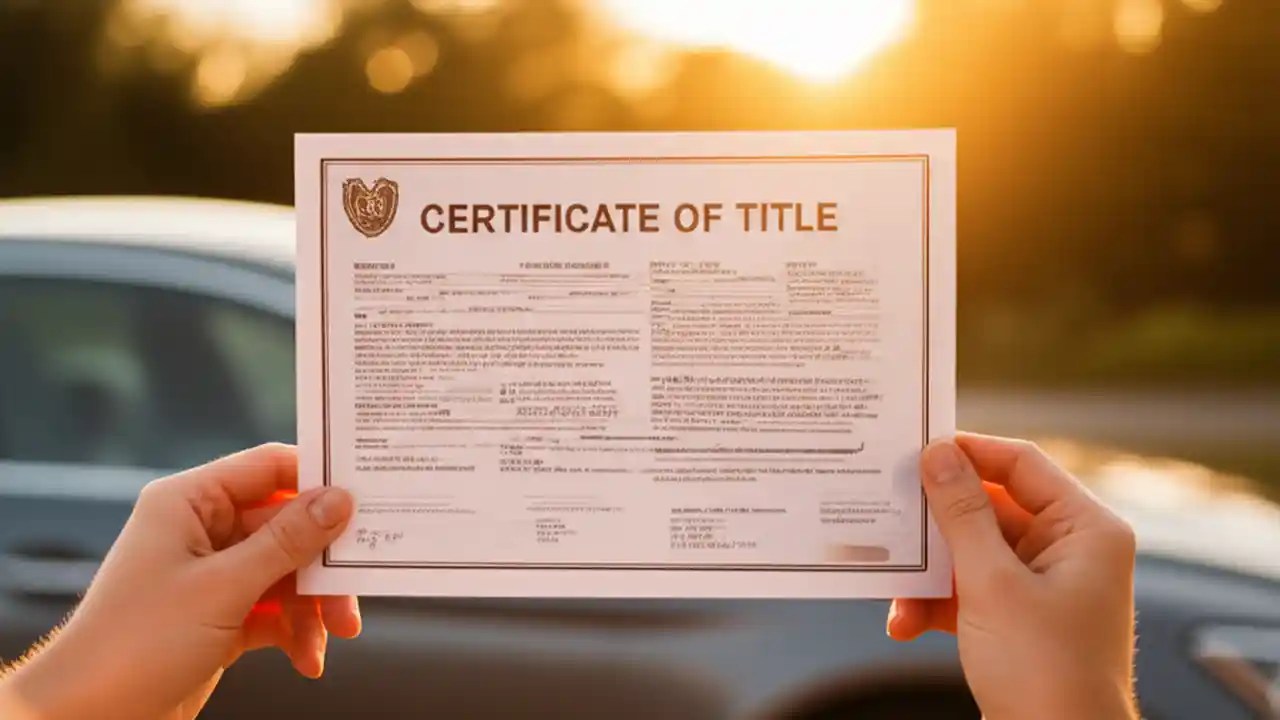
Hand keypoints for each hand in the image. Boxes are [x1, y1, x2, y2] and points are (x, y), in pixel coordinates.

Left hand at [0, 444, 358, 719]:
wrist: (89, 718)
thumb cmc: (135, 643)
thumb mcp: (224, 588)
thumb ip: (287, 541)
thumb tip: (338, 500)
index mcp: (189, 502)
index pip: (268, 468)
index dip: (317, 480)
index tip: (364, 500)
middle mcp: (201, 530)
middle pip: (287, 526)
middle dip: (322, 564)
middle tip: (352, 591)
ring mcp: (212, 574)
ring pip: (287, 571)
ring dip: (313, 606)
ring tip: (328, 638)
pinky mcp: (221, 614)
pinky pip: (275, 609)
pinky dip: (295, 631)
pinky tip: (306, 657)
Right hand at [888, 434, 1137, 719]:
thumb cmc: (1047, 675)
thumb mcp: (992, 584)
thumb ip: (961, 514)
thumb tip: (938, 454)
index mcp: (1086, 531)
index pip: (1022, 465)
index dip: (969, 452)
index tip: (917, 447)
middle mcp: (1070, 551)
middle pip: (990, 509)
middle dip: (936, 525)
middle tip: (890, 511)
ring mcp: (1044, 587)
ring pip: (971, 553)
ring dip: (929, 574)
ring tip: (895, 588)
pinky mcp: (1019, 619)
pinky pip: (968, 591)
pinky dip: (935, 604)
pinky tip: (905, 622)